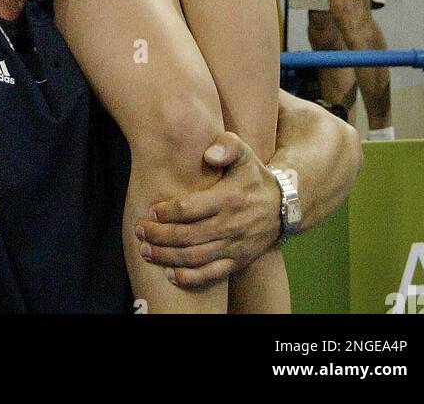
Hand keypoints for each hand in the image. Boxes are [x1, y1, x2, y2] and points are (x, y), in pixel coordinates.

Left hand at [134, 133, 281, 287]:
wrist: (284, 206)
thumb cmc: (254, 176)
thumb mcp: (245, 153)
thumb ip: (228, 146)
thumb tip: (209, 154)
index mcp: (229, 198)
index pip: (190, 209)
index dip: (166, 212)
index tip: (150, 211)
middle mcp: (231, 225)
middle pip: (187, 236)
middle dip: (158, 235)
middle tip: (139, 231)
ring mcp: (235, 246)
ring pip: (195, 257)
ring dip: (166, 256)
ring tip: (146, 251)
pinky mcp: (238, 261)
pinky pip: (212, 274)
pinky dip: (189, 277)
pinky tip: (170, 273)